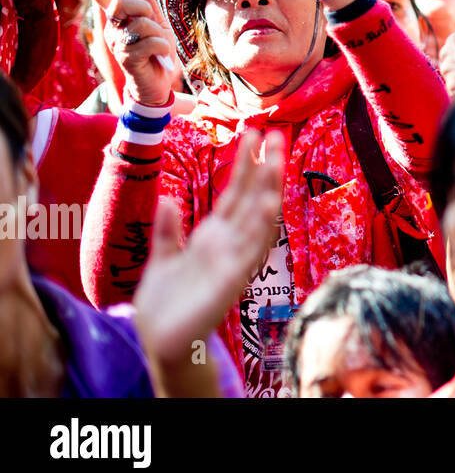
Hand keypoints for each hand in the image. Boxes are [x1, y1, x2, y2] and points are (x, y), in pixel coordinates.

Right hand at [105, 0, 173, 106]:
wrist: (158, 85)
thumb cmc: (156, 55)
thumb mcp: (159, 28)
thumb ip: (150, 9)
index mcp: (118, 20)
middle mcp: (113, 30)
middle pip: (123, 4)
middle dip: (145, 10)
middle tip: (154, 25)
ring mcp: (118, 45)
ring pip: (143, 24)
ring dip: (160, 35)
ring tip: (160, 47)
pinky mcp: (127, 59)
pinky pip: (151, 42)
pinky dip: (164, 48)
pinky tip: (161, 57)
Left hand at [133, 130, 281, 389]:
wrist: (160, 340)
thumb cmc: (165, 304)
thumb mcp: (162, 259)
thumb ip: (167, 230)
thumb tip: (168, 198)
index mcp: (213, 236)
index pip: (235, 193)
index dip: (245, 164)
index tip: (254, 134)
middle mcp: (228, 243)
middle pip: (251, 198)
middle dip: (264, 167)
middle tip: (276, 132)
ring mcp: (232, 260)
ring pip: (257, 218)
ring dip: (268, 189)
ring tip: (276, 159)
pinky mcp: (230, 280)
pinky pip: (250, 250)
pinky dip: (260, 228)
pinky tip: (269, 205)